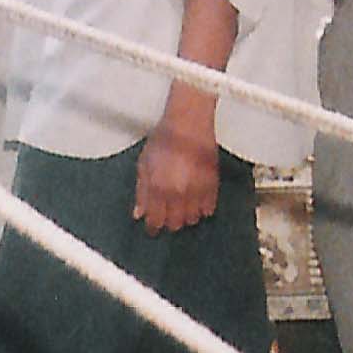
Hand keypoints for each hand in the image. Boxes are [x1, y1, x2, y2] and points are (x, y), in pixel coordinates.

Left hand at [133, 114, 221, 231]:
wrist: (189, 123)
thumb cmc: (165, 139)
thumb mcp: (144, 164)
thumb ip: (142, 191)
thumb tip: (139, 213)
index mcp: (159, 188)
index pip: (155, 219)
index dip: (153, 226)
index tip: (152, 229)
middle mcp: (178, 192)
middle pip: (175, 223)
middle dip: (169, 222)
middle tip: (166, 216)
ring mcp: (197, 190)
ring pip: (192, 219)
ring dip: (186, 217)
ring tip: (182, 209)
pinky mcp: (212, 185)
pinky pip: (209, 208)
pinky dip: (202, 209)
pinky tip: (197, 204)